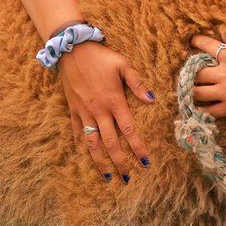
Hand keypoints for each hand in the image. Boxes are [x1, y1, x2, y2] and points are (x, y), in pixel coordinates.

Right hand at [56, 41, 154, 180]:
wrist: (72, 49)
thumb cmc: (101, 56)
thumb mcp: (123, 65)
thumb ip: (138, 83)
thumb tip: (152, 99)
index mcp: (114, 101)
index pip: (128, 131)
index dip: (138, 148)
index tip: (145, 162)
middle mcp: (99, 111)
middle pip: (110, 143)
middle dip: (119, 162)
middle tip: (127, 177)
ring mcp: (84, 112)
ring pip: (92, 142)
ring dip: (99, 161)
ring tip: (105, 175)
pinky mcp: (72, 109)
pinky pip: (76, 130)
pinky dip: (80, 143)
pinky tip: (84, 154)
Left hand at [189, 35, 225, 121]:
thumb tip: (224, 37)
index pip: (208, 45)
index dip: (196, 41)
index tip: (191, 40)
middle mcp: (225, 75)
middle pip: (196, 72)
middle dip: (190, 72)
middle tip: (190, 73)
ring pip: (197, 92)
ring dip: (192, 91)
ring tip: (190, 91)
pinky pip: (208, 110)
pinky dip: (201, 110)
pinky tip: (197, 108)